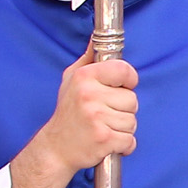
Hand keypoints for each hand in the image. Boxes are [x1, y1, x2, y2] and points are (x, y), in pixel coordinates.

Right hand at [35, 48, 139, 176]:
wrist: (55, 148)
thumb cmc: (68, 112)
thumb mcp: (72, 80)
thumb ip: (88, 60)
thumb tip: (97, 39)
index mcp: (85, 77)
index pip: (125, 70)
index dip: (128, 80)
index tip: (121, 87)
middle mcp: (89, 94)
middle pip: (132, 100)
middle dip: (123, 110)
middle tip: (103, 114)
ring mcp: (96, 116)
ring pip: (132, 121)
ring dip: (122, 128)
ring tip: (102, 127)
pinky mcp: (103, 138)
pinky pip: (130, 140)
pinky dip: (123, 145)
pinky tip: (106, 141)